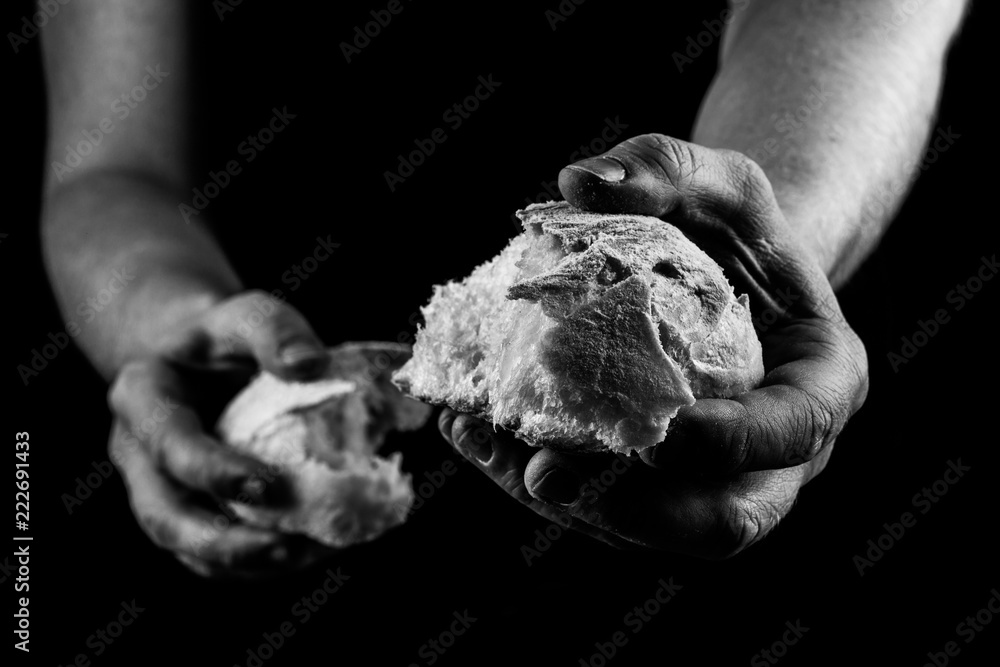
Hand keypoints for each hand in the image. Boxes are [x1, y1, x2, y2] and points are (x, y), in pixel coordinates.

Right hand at [107, 290, 336, 575]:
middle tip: (284, 547)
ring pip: (184, 547)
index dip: (214, 471)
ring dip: (241, 564)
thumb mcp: (249, 314)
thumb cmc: (228, 337)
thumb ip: (275, 331)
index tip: (269, 485)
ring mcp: (155, 489)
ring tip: (303, 556)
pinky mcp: (184, 513)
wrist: (202, 359)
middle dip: (220, 543)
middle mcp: (137, 453)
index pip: (170, 444)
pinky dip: (252, 566)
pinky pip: (208, 556)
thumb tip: (312, 365)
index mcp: (142, 397)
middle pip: (163, 516)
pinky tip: (305, 554)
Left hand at [441, 134, 868, 558]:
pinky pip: (600, 506)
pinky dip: (531, 477)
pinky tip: (472, 431)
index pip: (797, 431)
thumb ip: (663, 167)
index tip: (663, 436)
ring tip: (487, 448)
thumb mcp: (715, 177)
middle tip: (552, 475)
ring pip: (649, 527)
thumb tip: (579, 184)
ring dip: (565, 503)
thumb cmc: (726, 226)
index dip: (736, 447)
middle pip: (724, 519)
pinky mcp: (651, 484)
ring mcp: (710, 479)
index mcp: (818, 381)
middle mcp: (772, 451)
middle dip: (638, 513)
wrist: (712, 268)